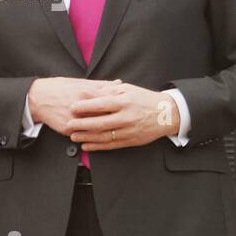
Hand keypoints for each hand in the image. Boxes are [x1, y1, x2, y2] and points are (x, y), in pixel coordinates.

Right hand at [27, 76, 125, 135]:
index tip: (134, 107)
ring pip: (96, 128)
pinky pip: (84, 134)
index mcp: (86, 92)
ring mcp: (75, 118)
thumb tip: (119, 83)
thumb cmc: (59, 87)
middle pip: (106, 115)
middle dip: (120, 120)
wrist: (38, 97)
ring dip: (109, 130)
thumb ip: (101, 84)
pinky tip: (104, 138)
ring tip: (120, 131)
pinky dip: (95, 137)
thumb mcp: (80, 81)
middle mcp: (82, 106)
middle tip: (132, 122)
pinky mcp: (68, 128)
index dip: (124, 104)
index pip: (111, 100)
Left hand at [65, 82, 179, 150]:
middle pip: (100, 122)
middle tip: (69, 125)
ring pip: (104, 136)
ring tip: (74, 136)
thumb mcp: (129, 89)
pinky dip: (97, 146)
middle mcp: (126, 117)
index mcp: (125, 102)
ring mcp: (129, 131)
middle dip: (82, 124)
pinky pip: (111, 145)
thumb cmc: (146, 100)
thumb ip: (110, 89)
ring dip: (87, 137)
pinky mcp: (131, 141)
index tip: (72, 107)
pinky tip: (87, 145)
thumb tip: (92, 89)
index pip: (101, 104)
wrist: (167, 114)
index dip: (85, 106)